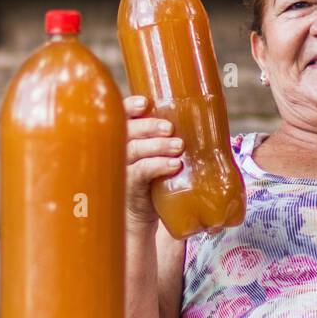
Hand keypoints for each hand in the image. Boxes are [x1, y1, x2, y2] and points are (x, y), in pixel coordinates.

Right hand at [124, 94, 182, 228]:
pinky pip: (140, 171)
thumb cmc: (152, 179)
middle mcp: (117, 151)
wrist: (142, 214)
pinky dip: (158, 165)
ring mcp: (121, 169)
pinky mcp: (129, 186)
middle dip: (149, 126)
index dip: (129, 107)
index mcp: (124, 138)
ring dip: (157, 146)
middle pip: (126, 131)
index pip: (120, 116)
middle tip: (170, 128)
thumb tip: (199, 120)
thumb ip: (163, 139)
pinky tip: (174, 165)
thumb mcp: (154, 155)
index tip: (145, 103)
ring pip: (133, 149)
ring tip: (179, 146)